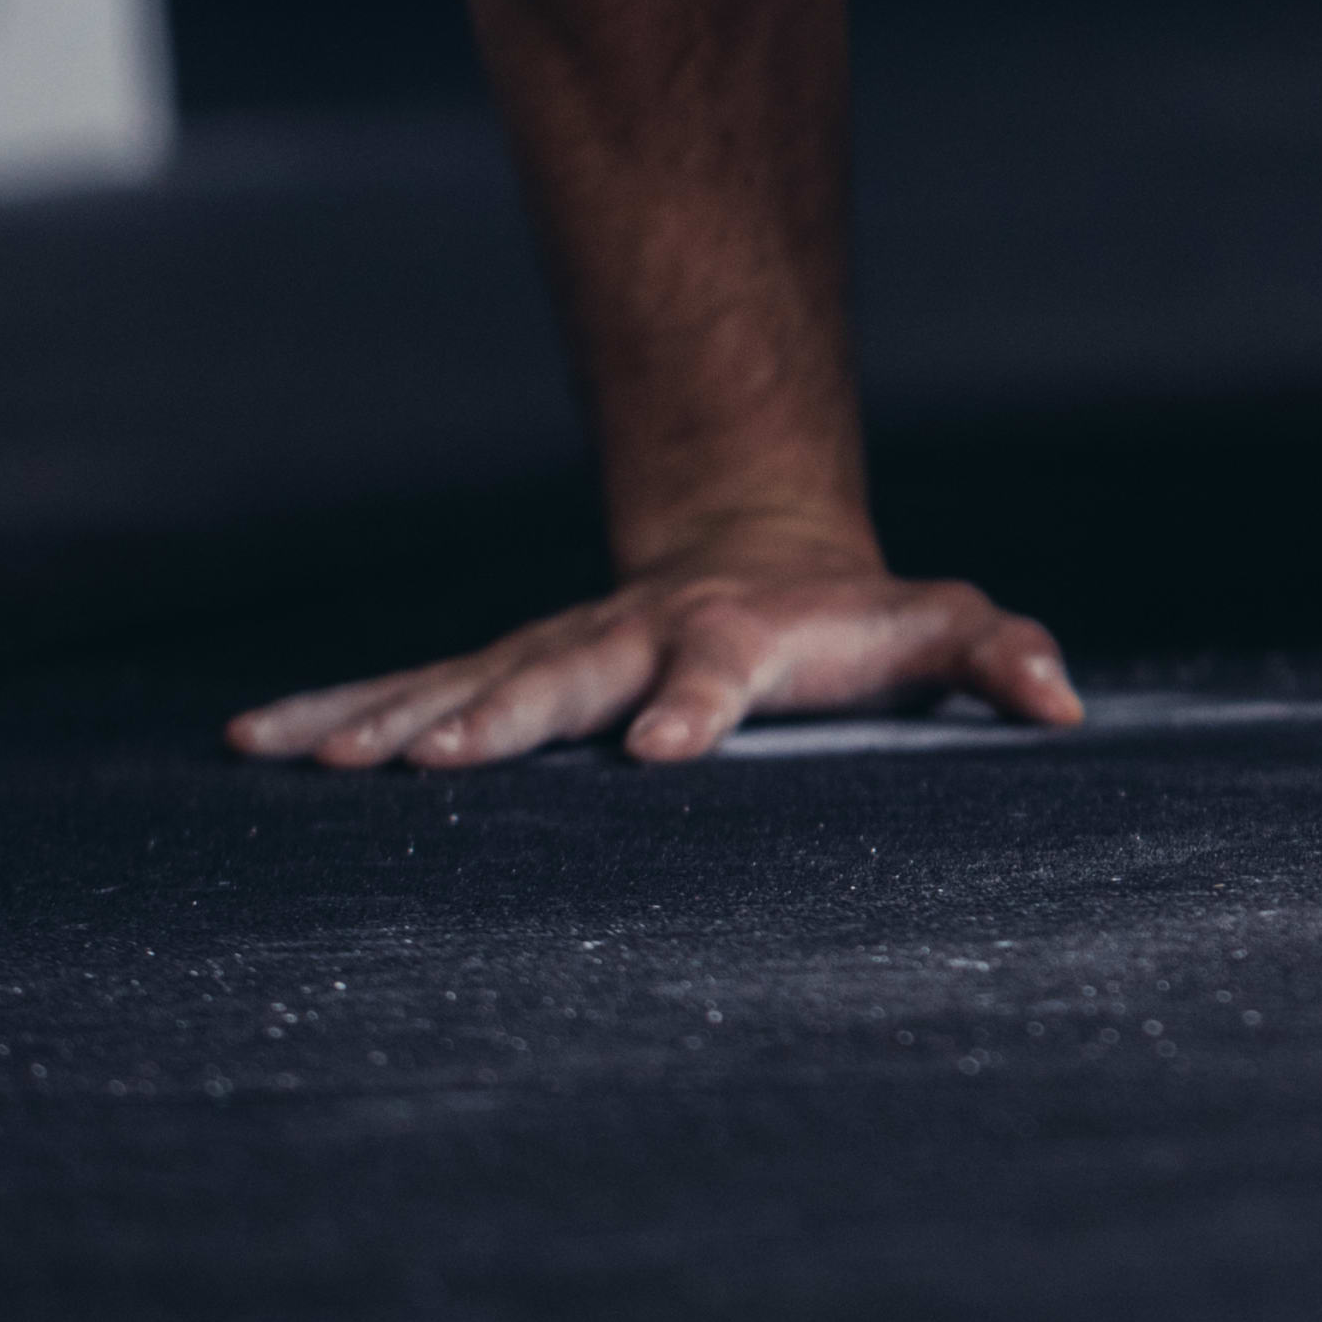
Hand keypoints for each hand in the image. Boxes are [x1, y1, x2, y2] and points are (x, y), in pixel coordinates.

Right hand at [225, 525, 1083, 768]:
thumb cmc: (860, 621)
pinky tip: (257, 746)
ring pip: (464, 685)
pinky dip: (336, 714)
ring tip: (306, 764)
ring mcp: (557, 655)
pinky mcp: (503, 675)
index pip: (716, 676)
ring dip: (390, 725)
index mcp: (739, 641)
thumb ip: (999, 657)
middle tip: (441, 767)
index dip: (695, 708)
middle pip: (564, 679)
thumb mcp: (943, 627)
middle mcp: (631, 641)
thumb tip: (1064, 705)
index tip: (661, 751)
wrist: (757, 554)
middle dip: (503, 721)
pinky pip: (410, 693)